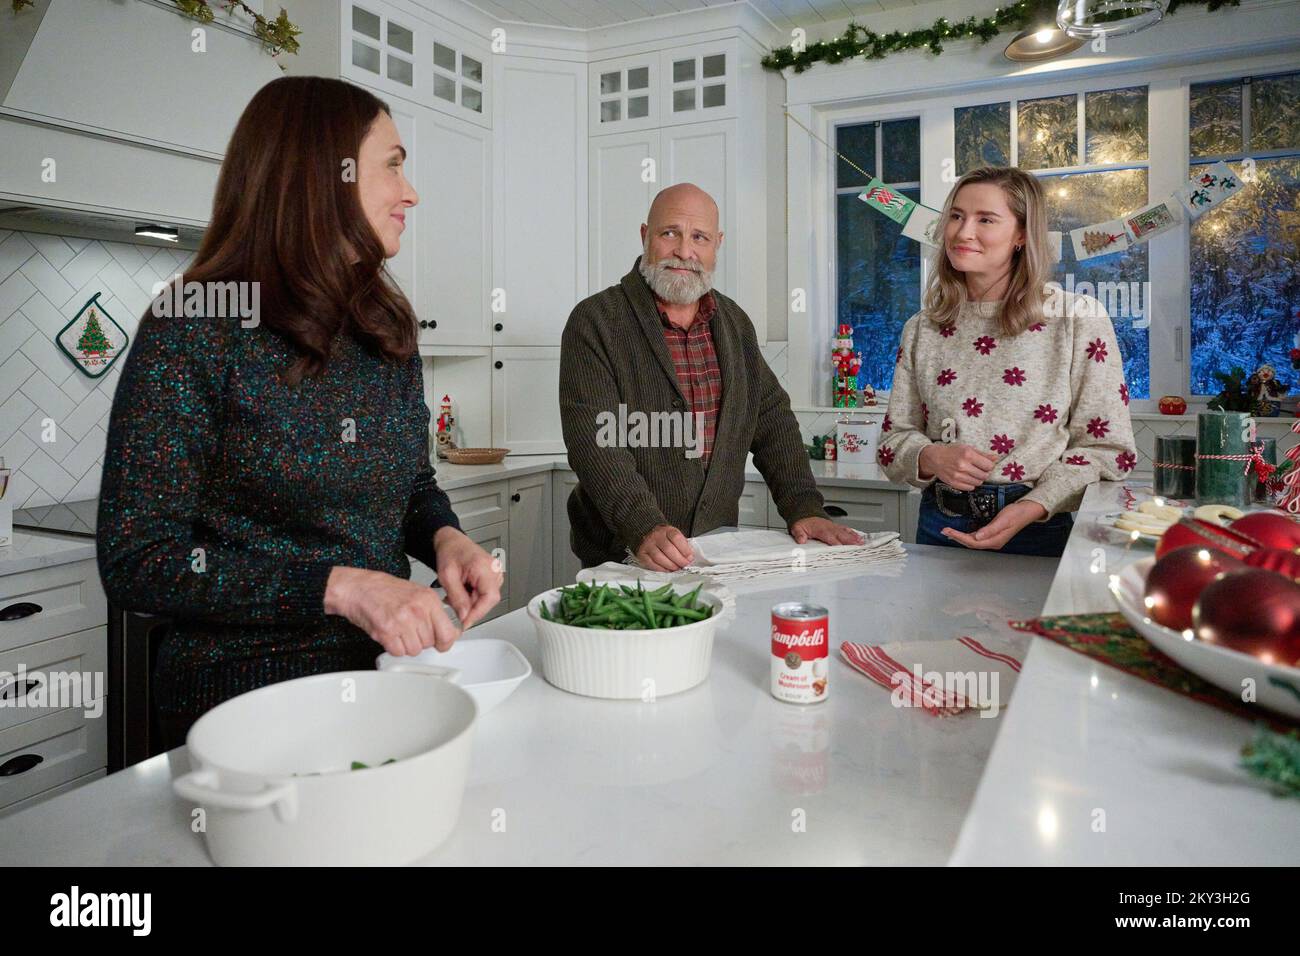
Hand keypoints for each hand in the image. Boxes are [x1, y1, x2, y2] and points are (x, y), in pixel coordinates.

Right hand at [325, 566, 460, 656]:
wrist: (358, 588)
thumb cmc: (384, 589)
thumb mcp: (417, 592)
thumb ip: (433, 611)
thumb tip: (447, 630)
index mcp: (428, 600)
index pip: (448, 632)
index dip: (445, 643)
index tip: (442, 644)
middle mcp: (417, 610)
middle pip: (429, 643)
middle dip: (421, 641)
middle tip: (410, 631)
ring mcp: (402, 622)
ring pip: (415, 650)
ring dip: (407, 645)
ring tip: (399, 631)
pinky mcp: (386, 632)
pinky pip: (398, 652)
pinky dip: (394, 648)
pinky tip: (390, 635)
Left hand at [433, 526, 503, 629]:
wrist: (451, 542)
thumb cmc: (450, 552)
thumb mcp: (447, 576)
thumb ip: (457, 597)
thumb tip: (464, 615)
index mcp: (485, 567)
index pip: (490, 597)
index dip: (478, 613)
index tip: (466, 622)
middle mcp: (494, 570)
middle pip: (488, 599)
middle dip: (470, 607)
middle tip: (453, 604)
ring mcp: (496, 573)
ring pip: (486, 598)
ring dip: (470, 602)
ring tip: (456, 593)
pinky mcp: (493, 576)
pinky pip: (485, 593)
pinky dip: (472, 596)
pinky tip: (462, 590)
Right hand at [636, 524, 694, 570]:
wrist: (648, 535)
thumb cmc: (665, 539)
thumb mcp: (675, 537)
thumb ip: (683, 545)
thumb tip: (689, 558)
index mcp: (667, 530)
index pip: (676, 538)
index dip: (684, 549)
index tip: (690, 558)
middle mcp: (656, 536)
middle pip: (668, 549)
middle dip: (678, 560)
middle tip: (684, 565)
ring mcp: (647, 545)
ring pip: (659, 557)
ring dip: (670, 565)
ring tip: (676, 568)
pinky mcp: (642, 554)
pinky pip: (651, 564)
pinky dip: (661, 569)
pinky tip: (667, 570)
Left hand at [790, 516, 864, 545]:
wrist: (806, 515)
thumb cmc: (803, 524)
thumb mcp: (797, 528)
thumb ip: (799, 534)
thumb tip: (801, 540)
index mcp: (821, 529)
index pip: (830, 538)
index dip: (837, 544)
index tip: (843, 549)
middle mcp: (829, 528)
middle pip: (841, 535)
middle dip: (850, 541)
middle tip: (859, 546)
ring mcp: (834, 527)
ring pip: (846, 532)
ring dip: (854, 537)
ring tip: (862, 543)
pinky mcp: (837, 527)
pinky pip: (846, 530)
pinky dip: (854, 534)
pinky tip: (860, 538)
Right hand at [918, 443, 996, 490]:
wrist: (934, 458)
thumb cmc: (951, 452)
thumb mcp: (967, 448)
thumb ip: (982, 454)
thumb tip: (996, 458)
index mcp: (968, 454)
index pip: (988, 465)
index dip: (990, 465)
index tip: (986, 464)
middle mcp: (963, 466)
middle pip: (984, 475)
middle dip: (985, 473)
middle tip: (979, 469)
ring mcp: (958, 476)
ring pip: (978, 482)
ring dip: (978, 479)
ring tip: (973, 473)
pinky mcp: (954, 483)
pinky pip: (970, 488)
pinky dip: (971, 484)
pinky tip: (967, 478)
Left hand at [941, 500, 1047, 550]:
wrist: (1027, 510)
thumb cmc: (1017, 514)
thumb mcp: (1003, 520)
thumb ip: (990, 530)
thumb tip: (977, 537)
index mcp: (995, 540)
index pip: (973, 542)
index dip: (959, 537)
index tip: (949, 531)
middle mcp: (993, 542)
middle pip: (971, 543)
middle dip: (957, 537)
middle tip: (944, 530)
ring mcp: (993, 538)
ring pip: (973, 540)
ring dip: (960, 536)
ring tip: (949, 531)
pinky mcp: (992, 533)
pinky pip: (977, 537)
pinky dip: (967, 534)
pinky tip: (961, 531)